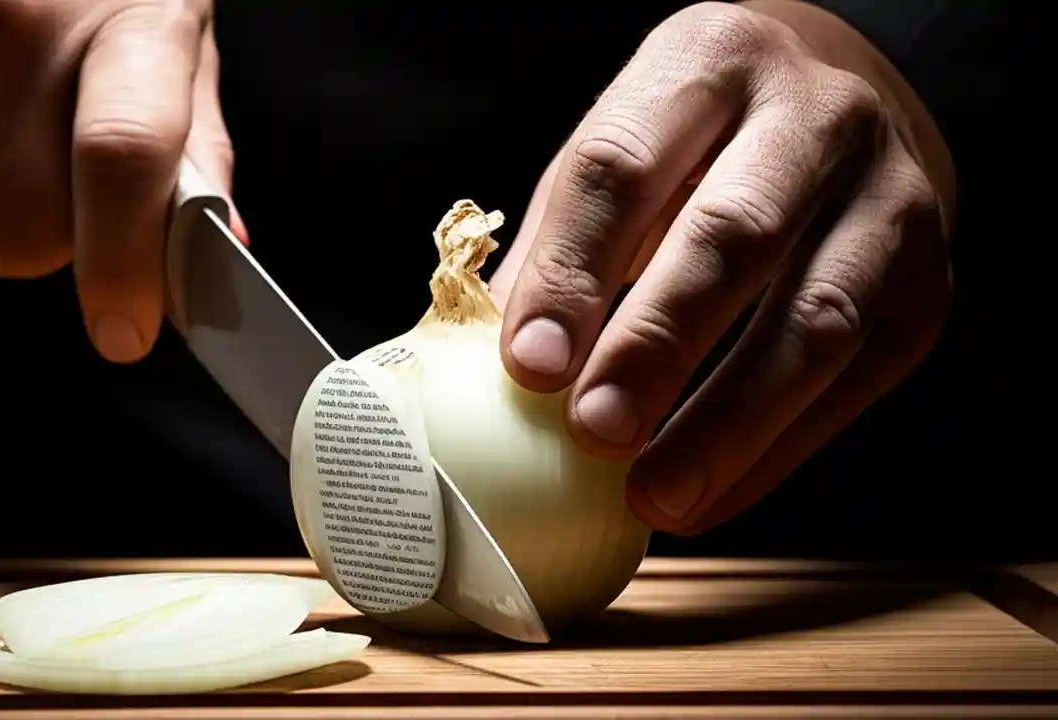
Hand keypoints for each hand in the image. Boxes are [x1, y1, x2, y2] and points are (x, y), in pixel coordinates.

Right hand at [0, 0, 243, 363]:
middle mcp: (22, 14)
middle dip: (48, 245)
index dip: (119, 268)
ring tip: (6, 135)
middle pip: (17, 226)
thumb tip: (218, 250)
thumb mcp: (181, 37)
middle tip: (64, 196)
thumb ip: (196, 148)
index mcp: (133, 19)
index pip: (120, 161)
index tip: (123, 331)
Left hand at [490, 1, 953, 534]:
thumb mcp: (621, 151)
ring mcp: (891, 199)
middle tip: (594, 432)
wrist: (842, 115)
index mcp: (710, 61)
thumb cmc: (701, 144)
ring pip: (814, 319)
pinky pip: (854, 381)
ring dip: (728, 422)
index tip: (528, 366)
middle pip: (734, 234)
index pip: (625, 165)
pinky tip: (711, 497)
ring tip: (654, 494)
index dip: (573, 271)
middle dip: (658, 344)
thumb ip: (561, 241)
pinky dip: (776, 451)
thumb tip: (491, 364)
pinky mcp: (927, 286)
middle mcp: (816, 115)